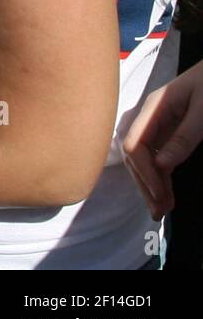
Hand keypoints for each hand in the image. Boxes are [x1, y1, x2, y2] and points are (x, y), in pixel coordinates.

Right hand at [123, 60, 202, 219]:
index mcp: (153, 107)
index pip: (134, 144)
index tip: (160, 195)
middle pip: (134, 154)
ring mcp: (158, 124)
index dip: (144, 172)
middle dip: (145, 184)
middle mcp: (150, 117)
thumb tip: (162, 165)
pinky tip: (163, 191)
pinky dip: (159, 176)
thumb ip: (184, 136)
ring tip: (161, 209)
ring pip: (143, 158)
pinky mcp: (168, 131)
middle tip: (159, 212)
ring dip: (150, 184)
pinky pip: (156, 156)